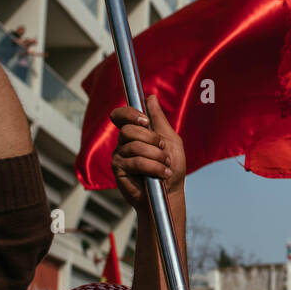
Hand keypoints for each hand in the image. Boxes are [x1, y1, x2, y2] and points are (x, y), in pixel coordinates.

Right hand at [110, 94, 183, 212]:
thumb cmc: (171, 166)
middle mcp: (123, 143)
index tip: (145, 121)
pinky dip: (153, 167)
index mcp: (135, 133)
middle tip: (163, 149)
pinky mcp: (119, 170)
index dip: (128, 113)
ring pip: (134, 146)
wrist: (171, 192)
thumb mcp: (170, 140)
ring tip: (166, 166)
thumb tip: (151, 97)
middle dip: (151, 139)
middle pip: (128, 130)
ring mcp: (119, 156)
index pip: (120, 116)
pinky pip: (135, 162)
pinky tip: (163, 174)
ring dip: (156, 156)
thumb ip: (159, 120)